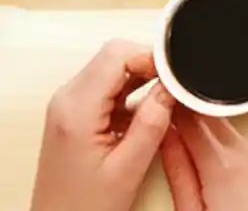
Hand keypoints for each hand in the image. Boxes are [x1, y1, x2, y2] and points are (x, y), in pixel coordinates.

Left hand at [30, 39, 176, 210]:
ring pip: (113, 68)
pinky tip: (148, 113)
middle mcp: (67, 100)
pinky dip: (133, 91)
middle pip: (115, 56)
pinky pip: (109, 86)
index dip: (153, 58)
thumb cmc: (84, 206)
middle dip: (151, 65)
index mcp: (77, 110)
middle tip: (177, 88)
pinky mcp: (76, 113)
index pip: (117, 55)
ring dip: (143, 78)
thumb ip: (152, 123)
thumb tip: (172, 87)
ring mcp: (69, 105)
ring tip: (167, 102)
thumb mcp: (128, 168)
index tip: (178, 75)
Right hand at [161, 111, 247, 210]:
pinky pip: (235, 140)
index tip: (152, 101)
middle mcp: (243, 154)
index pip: (192, 118)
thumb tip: (166, 143)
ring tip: (176, 127)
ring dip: (201, 122)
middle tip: (158, 111)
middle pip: (209, 116)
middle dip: (184, 111)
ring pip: (223, 126)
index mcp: (220, 165)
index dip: (171, 106)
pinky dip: (217, 137)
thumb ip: (178, 173)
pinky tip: (202, 147)